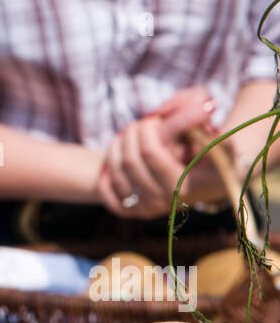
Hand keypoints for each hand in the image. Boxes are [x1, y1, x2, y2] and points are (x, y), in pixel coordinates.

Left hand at [97, 88, 221, 218]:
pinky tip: (117, 158)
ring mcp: (150, 208)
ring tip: (131, 134)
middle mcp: (170, 201)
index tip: (157, 118)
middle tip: (144, 122)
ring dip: (118, 145)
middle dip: (133, 132)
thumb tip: (199, 111)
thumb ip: (203, 120)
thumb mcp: (215, 134)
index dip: (148, 130)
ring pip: (117, 171)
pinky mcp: (134, 212)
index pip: (151, 152)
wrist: (205, 179)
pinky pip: (106, 192)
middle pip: (130, 159)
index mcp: (189, 182)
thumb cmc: (209, 150)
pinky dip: (106, 172)